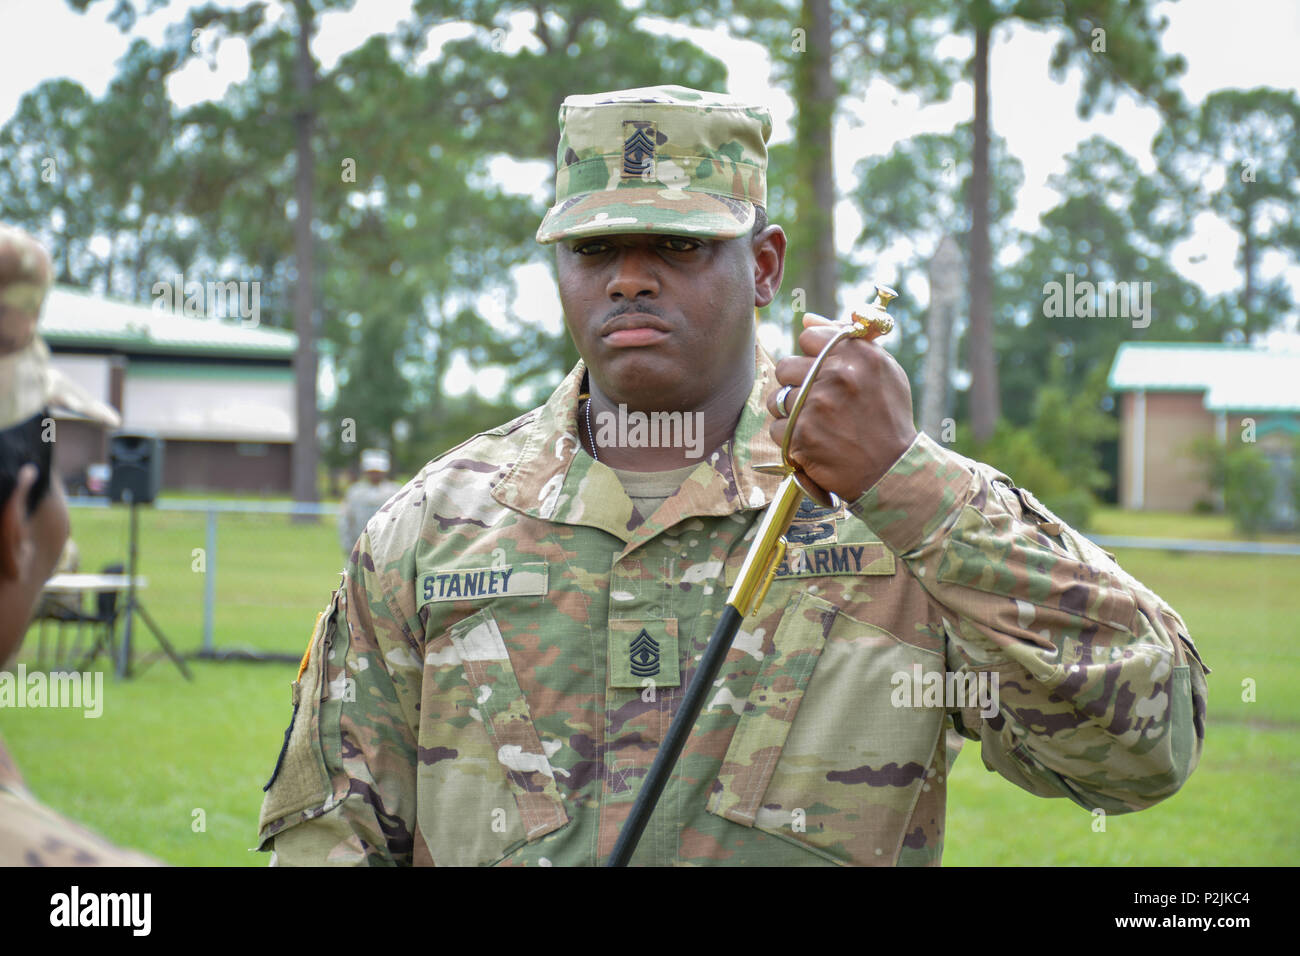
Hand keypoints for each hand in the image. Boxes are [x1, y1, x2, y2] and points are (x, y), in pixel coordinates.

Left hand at [766, 313, 917, 502]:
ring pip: (776, 399)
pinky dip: (790, 439)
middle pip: (785, 367)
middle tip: (816, 402)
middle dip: (796, 384)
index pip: (808, 337)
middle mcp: (836, 376)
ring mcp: (816, 406)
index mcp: (856, 354)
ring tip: (813, 424)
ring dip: (788, 413)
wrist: (892, 469)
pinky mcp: (802, 436)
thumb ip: (845, 339)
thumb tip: (806, 319)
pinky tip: (813, 443)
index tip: (824, 373)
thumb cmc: (888, 416)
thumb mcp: (882, 370)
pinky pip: (776, 429)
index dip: (812, 356)